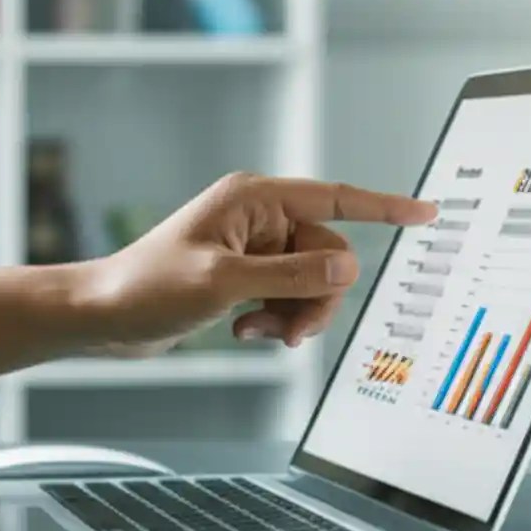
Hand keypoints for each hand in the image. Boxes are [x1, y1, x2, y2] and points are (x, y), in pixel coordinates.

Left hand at [80, 172, 437, 355]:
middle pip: (329, 257)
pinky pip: (288, 298)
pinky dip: (275, 320)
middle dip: (316, 298)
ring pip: (312, 284)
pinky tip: (243, 331)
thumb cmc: (147, 287)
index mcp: (255, 199)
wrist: (104, 315)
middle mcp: (259, 218)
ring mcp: (253, 250)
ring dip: (294, 314)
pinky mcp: (245, 278)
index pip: (335, 199)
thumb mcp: (224, 284)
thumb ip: (291, 277)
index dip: (384, 207)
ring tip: (258, 332)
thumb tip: (347, 271)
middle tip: (290, 331)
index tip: (426, 213)